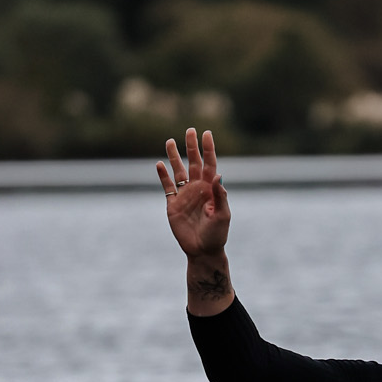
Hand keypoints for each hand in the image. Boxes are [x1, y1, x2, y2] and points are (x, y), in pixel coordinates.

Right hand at [157, 129, 230, 260]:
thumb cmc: (217, 234)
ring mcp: (185, 195)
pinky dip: (163, 176)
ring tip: (170, 141)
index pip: (210, 164)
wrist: (202, 251)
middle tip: (190, 130)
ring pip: (178, 171)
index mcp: (211, 189)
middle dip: (192, 147)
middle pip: (194, 163)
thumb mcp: (222, 215)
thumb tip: (218, 176)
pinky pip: (167, 187)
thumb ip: (220, 196)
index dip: (208, 149)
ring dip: (175, 157)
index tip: (206, 133)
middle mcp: (198, 188)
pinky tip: (159, 164)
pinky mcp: (173, 204)